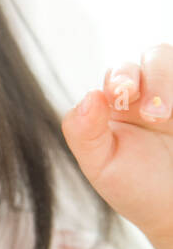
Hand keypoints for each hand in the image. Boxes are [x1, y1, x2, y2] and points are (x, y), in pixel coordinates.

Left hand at [62, 44, 172, 248]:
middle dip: (149, 76)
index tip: (118, 95)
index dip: (120, 78)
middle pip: (153, 57)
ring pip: (170, 60)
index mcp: (117, 105)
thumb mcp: (102, 167)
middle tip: (147, 109)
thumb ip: (84, 132)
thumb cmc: (138, 190)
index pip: (117, 74)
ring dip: (166, 80)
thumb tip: (89, 96)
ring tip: (164, 117)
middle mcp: (152, 94)